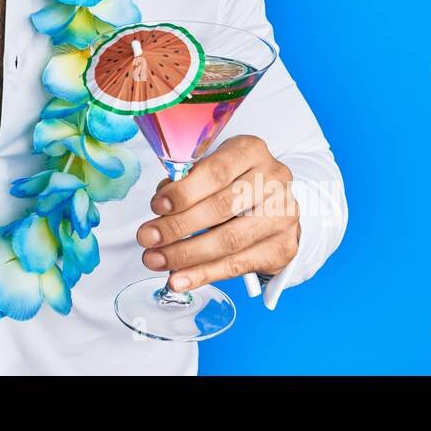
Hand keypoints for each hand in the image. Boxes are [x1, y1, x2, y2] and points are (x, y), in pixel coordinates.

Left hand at [136, 134, 300, 291]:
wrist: (274, 205)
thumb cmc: (233, 182)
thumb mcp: (212, 167)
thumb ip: (188, 181)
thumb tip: (161, 206)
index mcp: (251, 152)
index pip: (216, 172)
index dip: (184, 192)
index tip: (156, 207)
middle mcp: (273, 181)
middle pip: (221, 208)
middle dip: (178, 226)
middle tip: (147, 238)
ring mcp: (282, 216)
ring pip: (229, 241)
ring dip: (186, 254)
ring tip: (156, 260)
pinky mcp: (283, 247)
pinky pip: (238, 266)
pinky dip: (204, 274)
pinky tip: (180, 279)